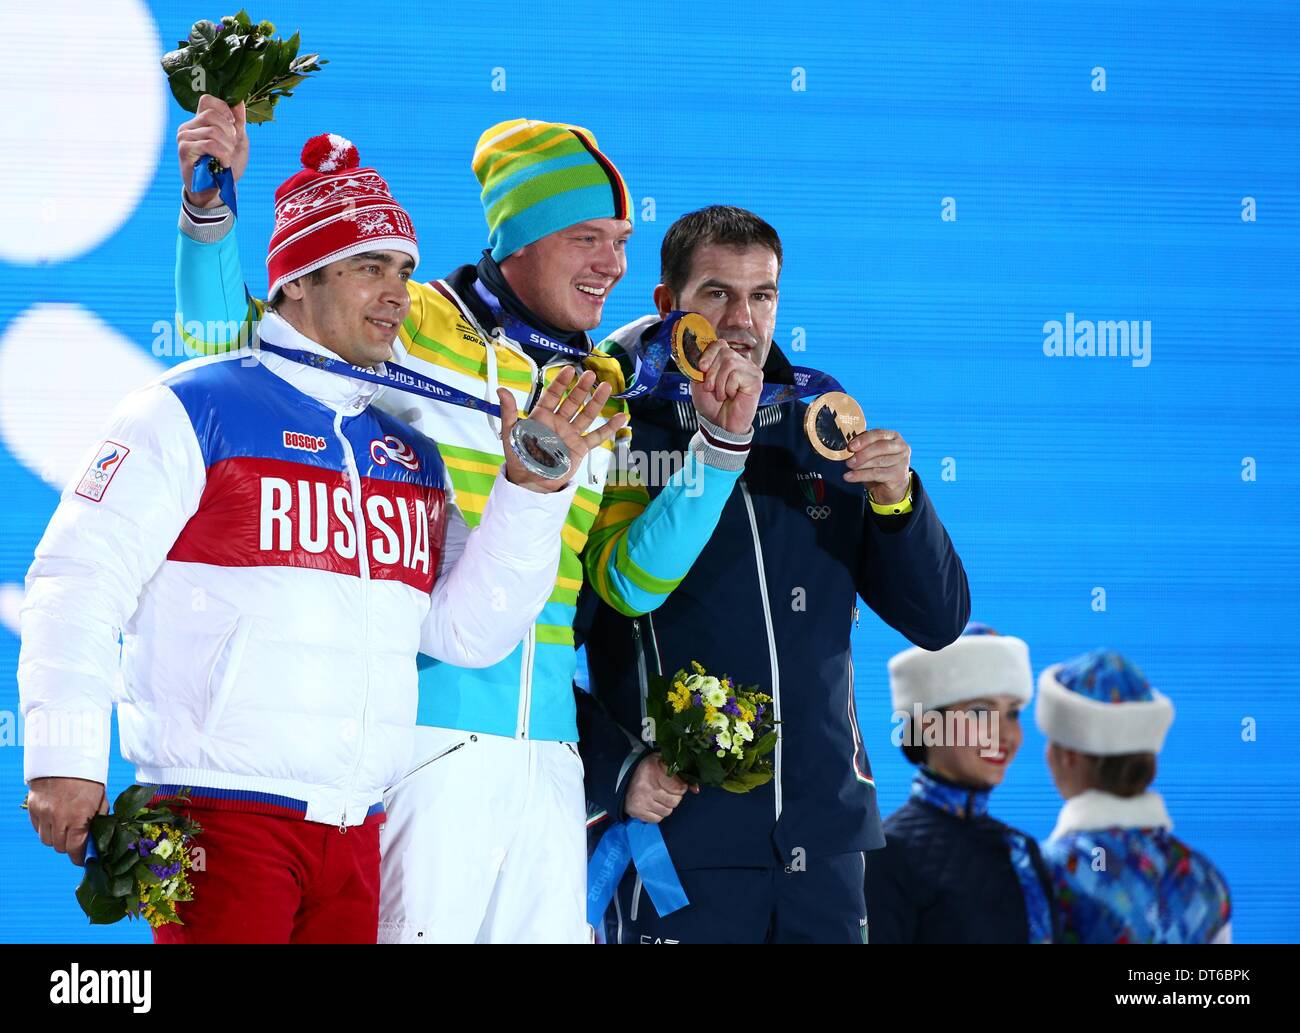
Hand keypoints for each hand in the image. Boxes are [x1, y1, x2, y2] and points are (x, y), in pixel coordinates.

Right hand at [26, 777, 107, 865]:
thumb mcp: (100, 799)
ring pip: (46, 840)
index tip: (82, 860)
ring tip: (65, 830)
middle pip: (59, 847)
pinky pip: (37, 828)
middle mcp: (59, 817)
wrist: (66, 758)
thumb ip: (98, 819)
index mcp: (79, 816)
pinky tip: (54, 821)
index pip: (75, 848)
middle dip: (69, 847)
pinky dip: (45, 829)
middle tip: (75, 842)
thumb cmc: (88, 778)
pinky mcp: (33, 808)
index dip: (79, 858)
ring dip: (56, 839)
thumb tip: (97, 838)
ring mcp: (43, 813)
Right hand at [176, 95, 247, 207]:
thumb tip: (239, 100)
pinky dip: (222, 154)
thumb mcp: (238, 142)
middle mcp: (189, 126)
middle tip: (232, 147)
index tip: (234, 125)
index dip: (224, 109)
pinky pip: (208, 144)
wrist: (217, 190)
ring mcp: (184, 136)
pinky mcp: (184, 149)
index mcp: (201, 121)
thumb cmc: (226, 165)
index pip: (207, 100)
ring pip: (212, 131)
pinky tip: (224, 163)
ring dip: (228, 147)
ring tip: (227, 158)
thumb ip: (238, 122)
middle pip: (212, 115)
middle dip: (230, 133)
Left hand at [498, 365, 627, 492]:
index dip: (561, 383)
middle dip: (581, 388)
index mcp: (541, 416)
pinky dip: (609, 428)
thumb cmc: (518, 457)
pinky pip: (597, 436)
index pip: (553, 395)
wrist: (530, 482)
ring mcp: (571, 434)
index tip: (569, 370)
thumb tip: (501, 390)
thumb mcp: (510, 434)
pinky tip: (621, 418)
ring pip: (586, 414)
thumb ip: (509, 412)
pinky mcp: (580, 448)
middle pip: (572, 401)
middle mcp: (558, 422)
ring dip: (597, 401)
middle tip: (590, 375)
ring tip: (607, 387)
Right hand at [623, 755, 697, 823]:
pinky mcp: (636, 811)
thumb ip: (682, 774)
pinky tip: (652, 804)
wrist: (622, 777)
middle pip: (675, 801)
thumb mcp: (664, 763)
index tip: (676, 784)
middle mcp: (647, 786)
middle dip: (674, 797)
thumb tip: (696, 789)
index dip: (681, 787)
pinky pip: (657, 819)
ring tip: (659, 797)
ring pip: (667, 811)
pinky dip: (658, 813)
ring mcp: (641, 800)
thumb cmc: (648, 769)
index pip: (679, 788)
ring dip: (666, 805)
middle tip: (666, 790)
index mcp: (654, 770)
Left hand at [690, 343, 762, 434]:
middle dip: (712, 373)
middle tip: (712, 389)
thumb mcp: (699, 382)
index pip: (720, 344)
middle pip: (724, 352)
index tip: (701, 368)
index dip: (709, 353)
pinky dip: (729, 388)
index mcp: (728, 361)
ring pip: (730, 363)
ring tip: (722, 395)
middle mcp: (742, 362)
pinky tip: (733, 396)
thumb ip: (700, 366)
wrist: (720, 424)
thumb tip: (699, 352)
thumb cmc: (712, 404)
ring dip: (719, 383)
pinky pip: (736, 375)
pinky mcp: (756, 380)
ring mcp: (751, 370)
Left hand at [844, 428, 911, 502]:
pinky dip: (860, 475)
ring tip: (849, 467)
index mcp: (894, 437)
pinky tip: (849, 477)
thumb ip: (863, 447)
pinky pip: (876, 474)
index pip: (878, 434)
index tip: (851, 446)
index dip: (863, 439)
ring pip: (878, 461)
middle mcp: (901, 447)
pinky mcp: (898, 475)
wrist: (891, 487)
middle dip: (863, 453)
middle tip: (849, 460)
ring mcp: (902, 462)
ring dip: (861, 465)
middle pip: (881, 447)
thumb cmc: (880, 466)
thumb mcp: (872, 453)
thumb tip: (848, 446)